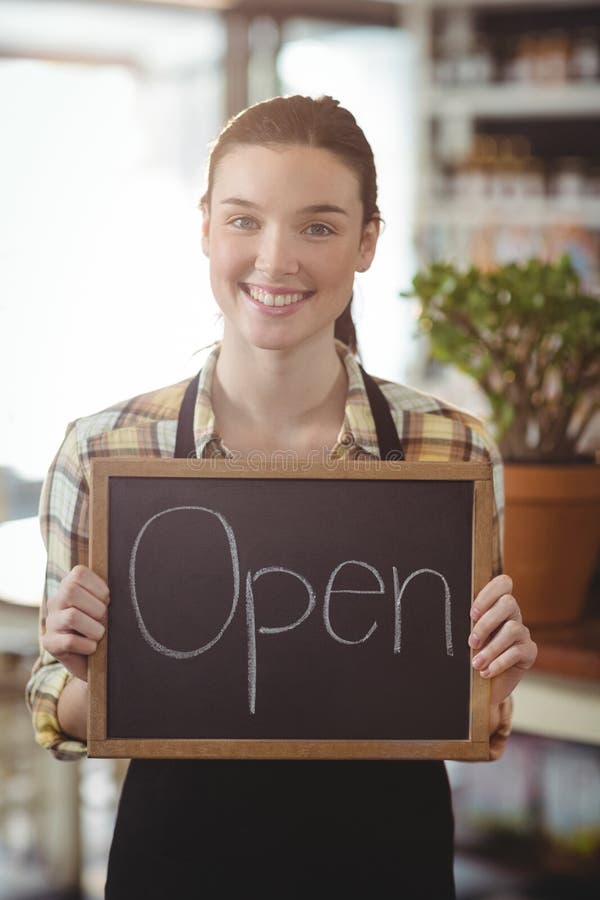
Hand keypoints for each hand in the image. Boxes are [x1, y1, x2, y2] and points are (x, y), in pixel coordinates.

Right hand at [42, 564, 109, 681]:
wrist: (95, 662)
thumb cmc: (103, 628)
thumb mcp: (107, 607)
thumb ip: (107, 595)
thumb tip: (122, 586)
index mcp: (69, 587)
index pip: (78, 573)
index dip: (98, 586)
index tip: (107, 600)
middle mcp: (55, 602)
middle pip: (70, 591)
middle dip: (96, 607)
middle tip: (103, 619)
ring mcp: (50, 622)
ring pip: (71, 616)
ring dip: (93, 628)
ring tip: (99, 635)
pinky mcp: (49, 643)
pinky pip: (69, 641)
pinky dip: (87, 645)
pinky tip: (92, 648)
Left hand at [469, 573, 536, 741]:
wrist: (481, 685)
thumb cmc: (469, 654)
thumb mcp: (464, 635)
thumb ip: (465, 622)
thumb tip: (449, 612)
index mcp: (495, 605)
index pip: (503, 583)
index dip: (488, 594)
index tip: (472, 614)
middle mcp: (512, 615)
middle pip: (508, 603)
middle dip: (487, 623)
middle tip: (471, 642)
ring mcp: (522, 633)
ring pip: (512, 629)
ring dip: (491, 648)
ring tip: (476, 663)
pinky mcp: (529, 652)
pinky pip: (518, 652)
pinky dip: (499, 663)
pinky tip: (485, 672)